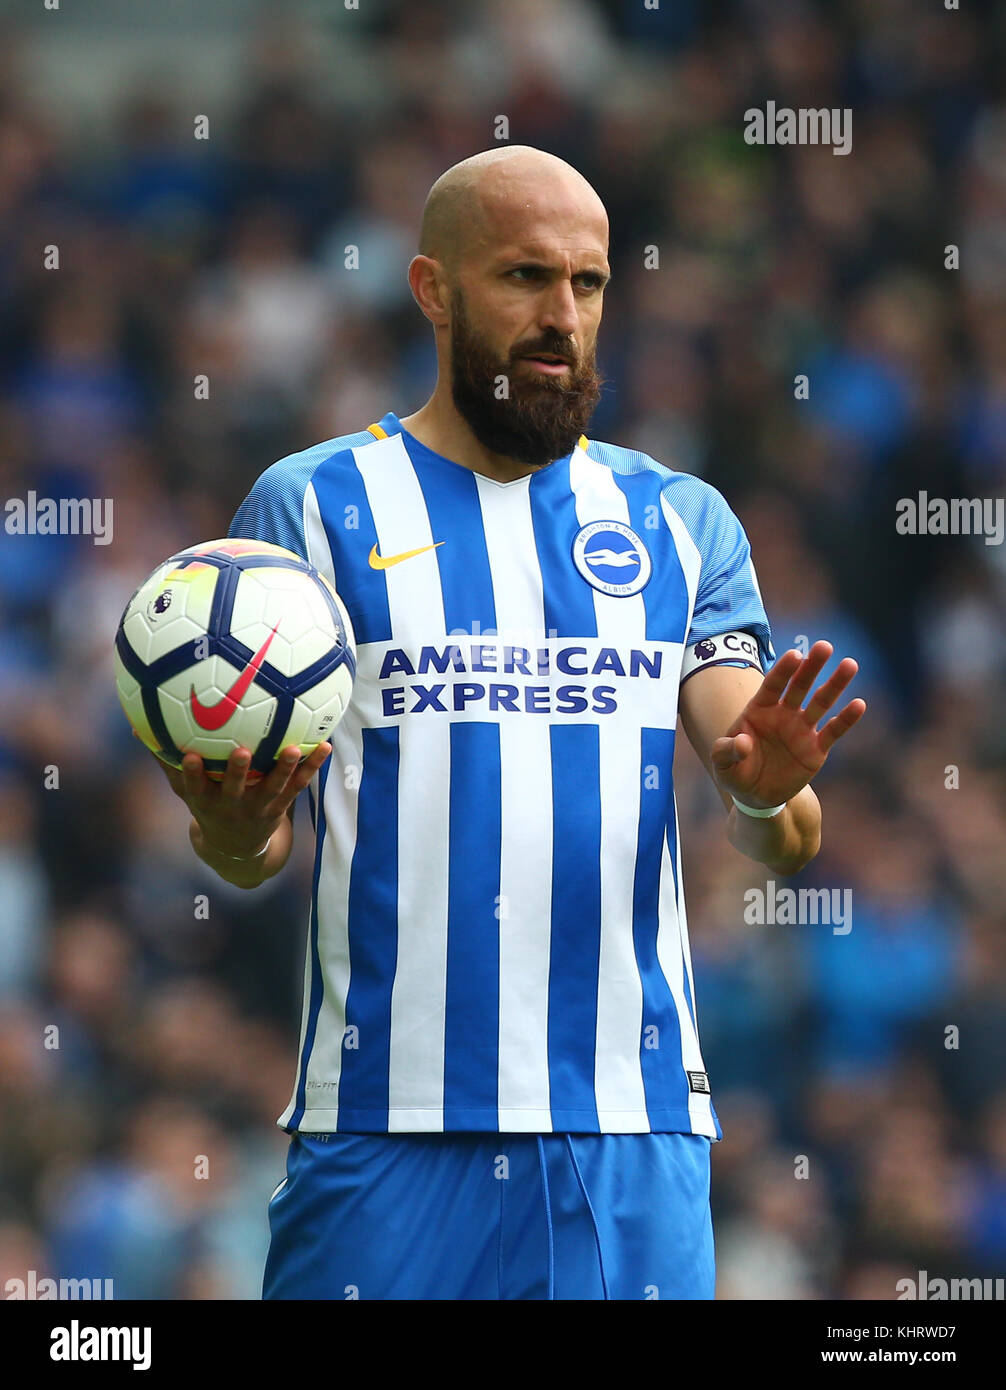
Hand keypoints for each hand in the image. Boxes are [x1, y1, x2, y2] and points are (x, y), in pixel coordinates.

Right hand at [143, 740, 331, 858]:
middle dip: (238, 772)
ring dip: (284, 769)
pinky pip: (297, 786)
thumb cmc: (206, 805)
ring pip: (273, 788)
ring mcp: (258, 808)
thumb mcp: (182, 789)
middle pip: (234, 789)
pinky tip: (324, 746)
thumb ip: (165, 759)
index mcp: (205, 800)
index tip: (190, 756)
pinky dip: (311, 767)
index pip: (194, 787)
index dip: (192, 774)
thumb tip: (138, 726)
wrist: (234, 849)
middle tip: (242, 752)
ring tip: (294, 749)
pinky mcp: (279, 807)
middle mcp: (231, 806)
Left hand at [710, 641, 865, 809]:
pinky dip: (846, 719)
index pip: (772, 685)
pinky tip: (859, 704)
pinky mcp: (816, 749)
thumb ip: (726, 751)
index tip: (795, 655)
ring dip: (835, 684)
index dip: (783, 670)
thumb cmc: (736, 772)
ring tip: (849, 664)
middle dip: (811, 666)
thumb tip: (743, 742)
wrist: (756, 796)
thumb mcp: (722, 764)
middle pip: (799, 686)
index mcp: (759, 710)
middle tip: (824, 646)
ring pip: (820, 702)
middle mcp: (783, 714)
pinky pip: (833, 731)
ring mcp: (802, 729)